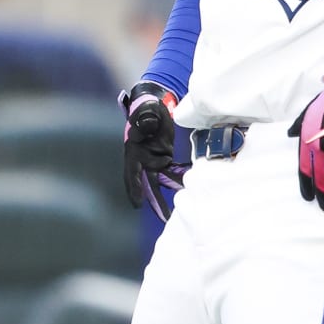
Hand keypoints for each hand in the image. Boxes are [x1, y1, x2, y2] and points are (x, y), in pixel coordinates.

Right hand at [119, 81, 188, 221]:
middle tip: (164, 219)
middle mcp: (142, 158)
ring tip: (176, 215)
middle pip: (147, 183)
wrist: (155, 105)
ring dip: (169, 196)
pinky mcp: (164, 158)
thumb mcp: (147, 111)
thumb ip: (146, 118)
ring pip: (161, 181)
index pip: (133, 171)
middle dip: (154, 201)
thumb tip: (146, 125)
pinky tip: (191, 189)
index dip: (134, 187)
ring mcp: (154, 159)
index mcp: (134, 150)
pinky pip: (172, 172)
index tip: (137, 203)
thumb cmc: (148, 107)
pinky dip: (180, 180)